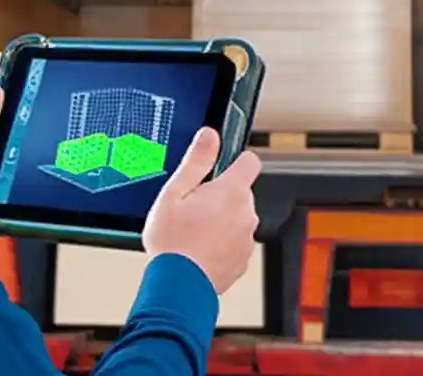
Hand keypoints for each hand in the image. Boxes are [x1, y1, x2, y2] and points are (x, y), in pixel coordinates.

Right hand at [142, 128, 261, 293]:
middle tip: (193, 207)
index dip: (235, 161)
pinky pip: (234, 242)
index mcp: (231, 192)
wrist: (178, 287)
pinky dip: (221, 243)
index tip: (222, 167)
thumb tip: (210, 136)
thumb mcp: (174, 193)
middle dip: (220, 196)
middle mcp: (246, 214)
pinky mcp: (242, 260)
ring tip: (193, 231)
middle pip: (240, 193)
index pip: (250, 162)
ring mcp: (246, 239)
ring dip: (221, 220)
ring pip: (237, 219)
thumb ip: (196, 161)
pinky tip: (199, 248)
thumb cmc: (173, 242)